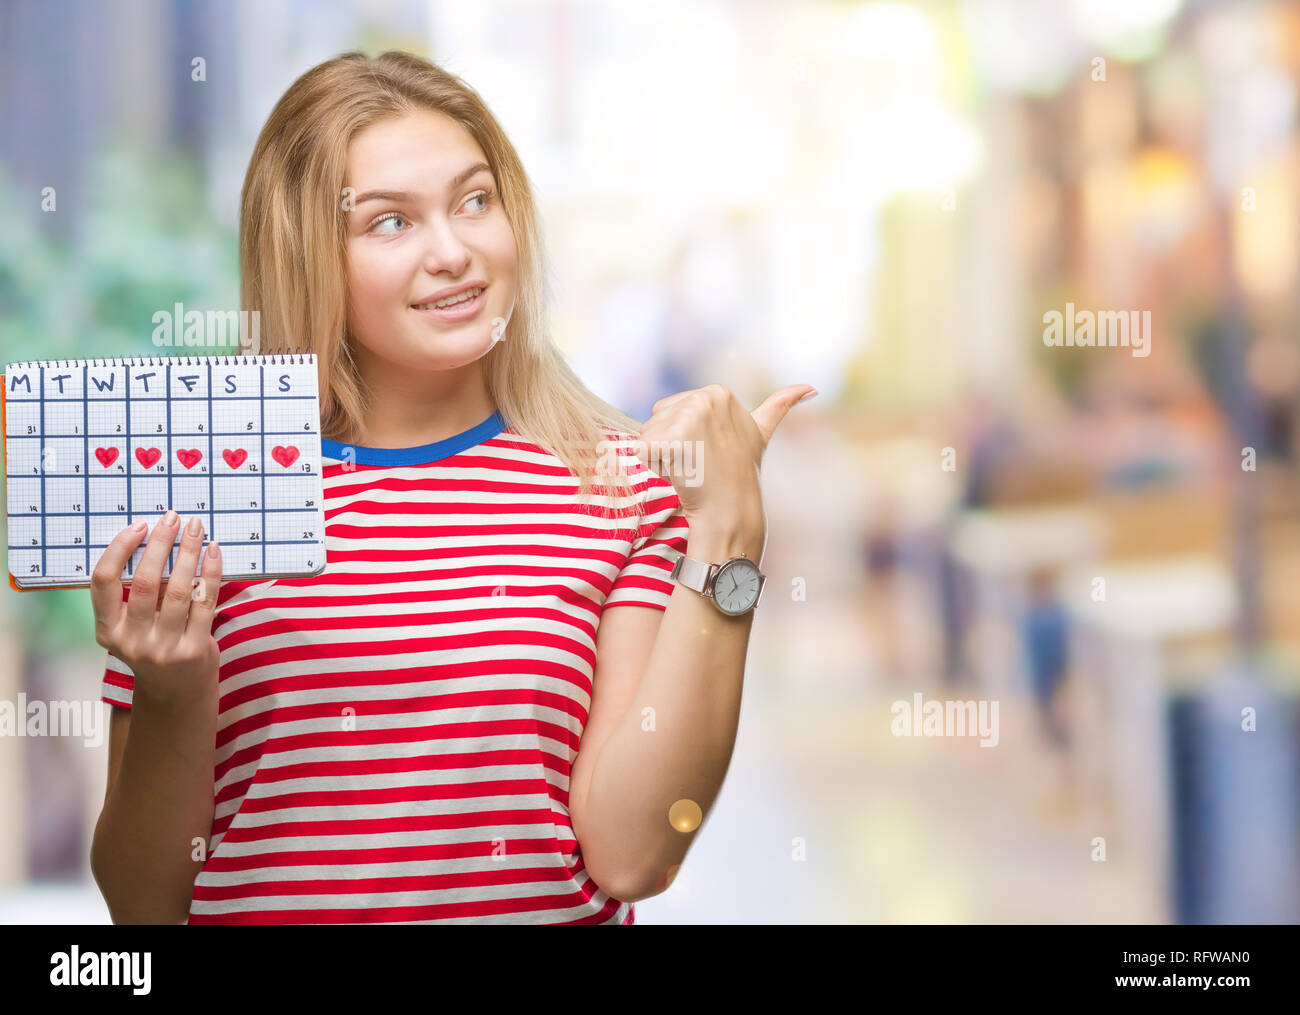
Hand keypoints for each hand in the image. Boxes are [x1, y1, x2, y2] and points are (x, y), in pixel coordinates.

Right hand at [90, 511, 223, 709]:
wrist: (176, 692)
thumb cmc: (154, 644)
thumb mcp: (132, 625)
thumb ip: (138, 592)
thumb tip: (157, 536)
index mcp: (107, 630)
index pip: (103, 582)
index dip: (119, 549)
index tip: (139, 526)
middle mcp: (131, 641)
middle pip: (145, 582)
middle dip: (160, 544)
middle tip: (173, 518)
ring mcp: (164, 647)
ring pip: (179, 590)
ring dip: (189, 553)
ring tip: (196, 529)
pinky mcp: (194, 649)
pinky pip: (206, 602)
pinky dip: (211, 573)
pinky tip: (214, 552)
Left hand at [631, 383, 815, 528]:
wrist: (732, 511)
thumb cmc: (741, 473)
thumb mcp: (760, 431)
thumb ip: (781, 404)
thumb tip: (811, 387)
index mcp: (718, 392)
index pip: (672, 408)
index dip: (684, 434)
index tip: (707, 450)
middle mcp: (701, 400)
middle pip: (657, 418)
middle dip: (670, 442)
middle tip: (697, 462)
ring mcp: (685, 420)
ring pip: (647, 434)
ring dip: (660, 455)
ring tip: (689, 468)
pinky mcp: (668, 442)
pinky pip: (640, 451)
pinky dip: (651, 467)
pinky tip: (676, 475)